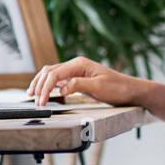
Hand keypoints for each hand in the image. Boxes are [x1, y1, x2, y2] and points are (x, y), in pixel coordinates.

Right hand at [27, 57, 142, 106]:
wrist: (131, 91)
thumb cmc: (118, 88)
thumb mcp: (98, 88)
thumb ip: (78, 85)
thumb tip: (61, 88)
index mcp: (79, 64)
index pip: (54, 74)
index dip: (45, 87)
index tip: (41, 101)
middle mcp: (76, 65)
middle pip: (49, 72)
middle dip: (39, 85)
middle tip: (34, 100)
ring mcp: (77, 72)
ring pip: (52, 75)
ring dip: (41, 84)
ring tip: (33, 96)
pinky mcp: (79, 79)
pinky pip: (59, 80)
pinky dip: (49, 86)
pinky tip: (45, 93)